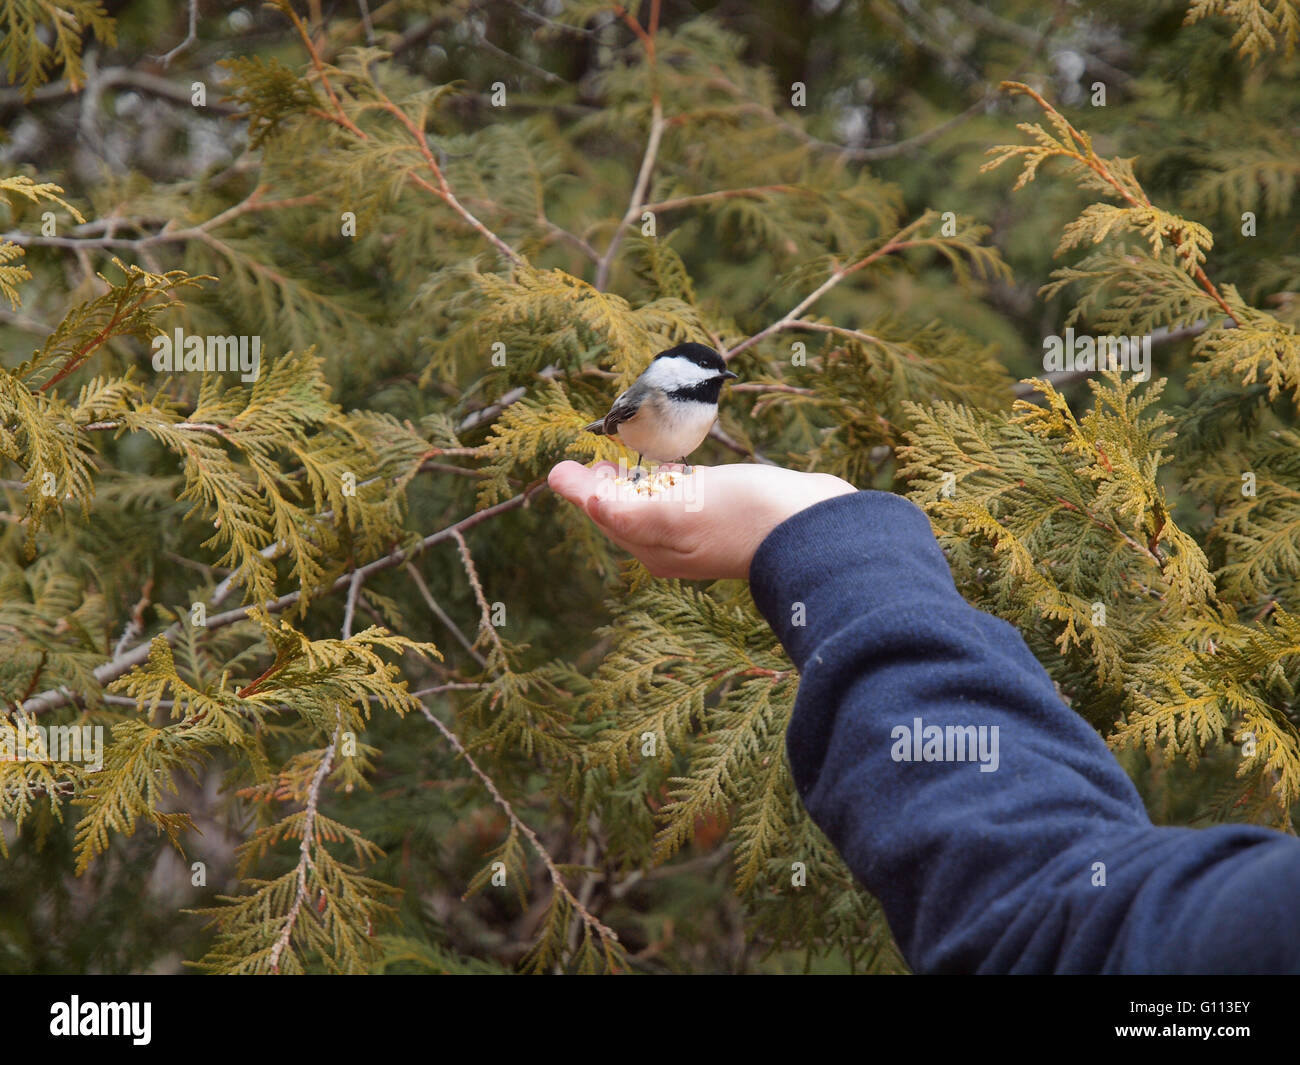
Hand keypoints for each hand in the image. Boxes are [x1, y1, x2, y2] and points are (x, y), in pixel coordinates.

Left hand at [548, 461, 856, 580]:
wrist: (812, 527)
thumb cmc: (743, 517)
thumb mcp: (678, 512)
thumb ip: (629, 511)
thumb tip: (587, 504)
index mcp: (655, 547)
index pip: (607, 516)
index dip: (583, 492)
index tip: (564, 468)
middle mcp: (675, 545)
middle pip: (627, 514)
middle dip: (605, 491)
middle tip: (591, 464)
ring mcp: (703, 530)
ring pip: (656, 507)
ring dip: (636, 486)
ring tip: (622, 465)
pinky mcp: (730, 512)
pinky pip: (688, 499)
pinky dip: (672, 484)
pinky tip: (675, 471)